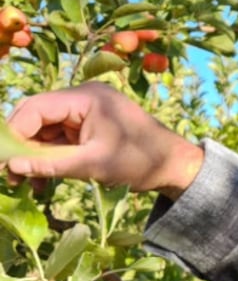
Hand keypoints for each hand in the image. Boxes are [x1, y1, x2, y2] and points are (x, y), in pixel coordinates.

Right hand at [4, 83, 203, 197]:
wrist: (177, 166)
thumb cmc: (142, 162)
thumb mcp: (94, 165)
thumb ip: (52, 164)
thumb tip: (12, 166)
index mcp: (86, 97)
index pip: (36, 108)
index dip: (14, 132)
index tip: (3, 160)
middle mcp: (83, 98)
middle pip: (37, 118)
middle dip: (21, 146)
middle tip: (9, 175)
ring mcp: (85, 112)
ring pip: (45, 131)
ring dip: (33, 156)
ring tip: (23, 183)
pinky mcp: (89, 127)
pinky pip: (59, 139)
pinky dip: (49, 157)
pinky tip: (41, 181)